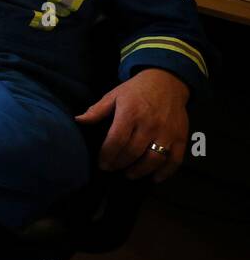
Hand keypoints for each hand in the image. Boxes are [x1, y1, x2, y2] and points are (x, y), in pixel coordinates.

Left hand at [75, 69, 189, 181]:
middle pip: (133, 152)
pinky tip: (154, 178)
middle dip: (119, 164)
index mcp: (130, 113)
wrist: (167, 81)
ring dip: (140, 171)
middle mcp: (149, 124)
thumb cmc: (136, 90)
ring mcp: (167, 132)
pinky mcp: (181, 137)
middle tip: (112, 169)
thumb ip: (97, 110)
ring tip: (128, 174)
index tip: (101, 163)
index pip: (116, 140)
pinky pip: (175, 160)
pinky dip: (166, 172)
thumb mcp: (114, 95)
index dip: (107, 155)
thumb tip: (79, 120)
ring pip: (154, 159)